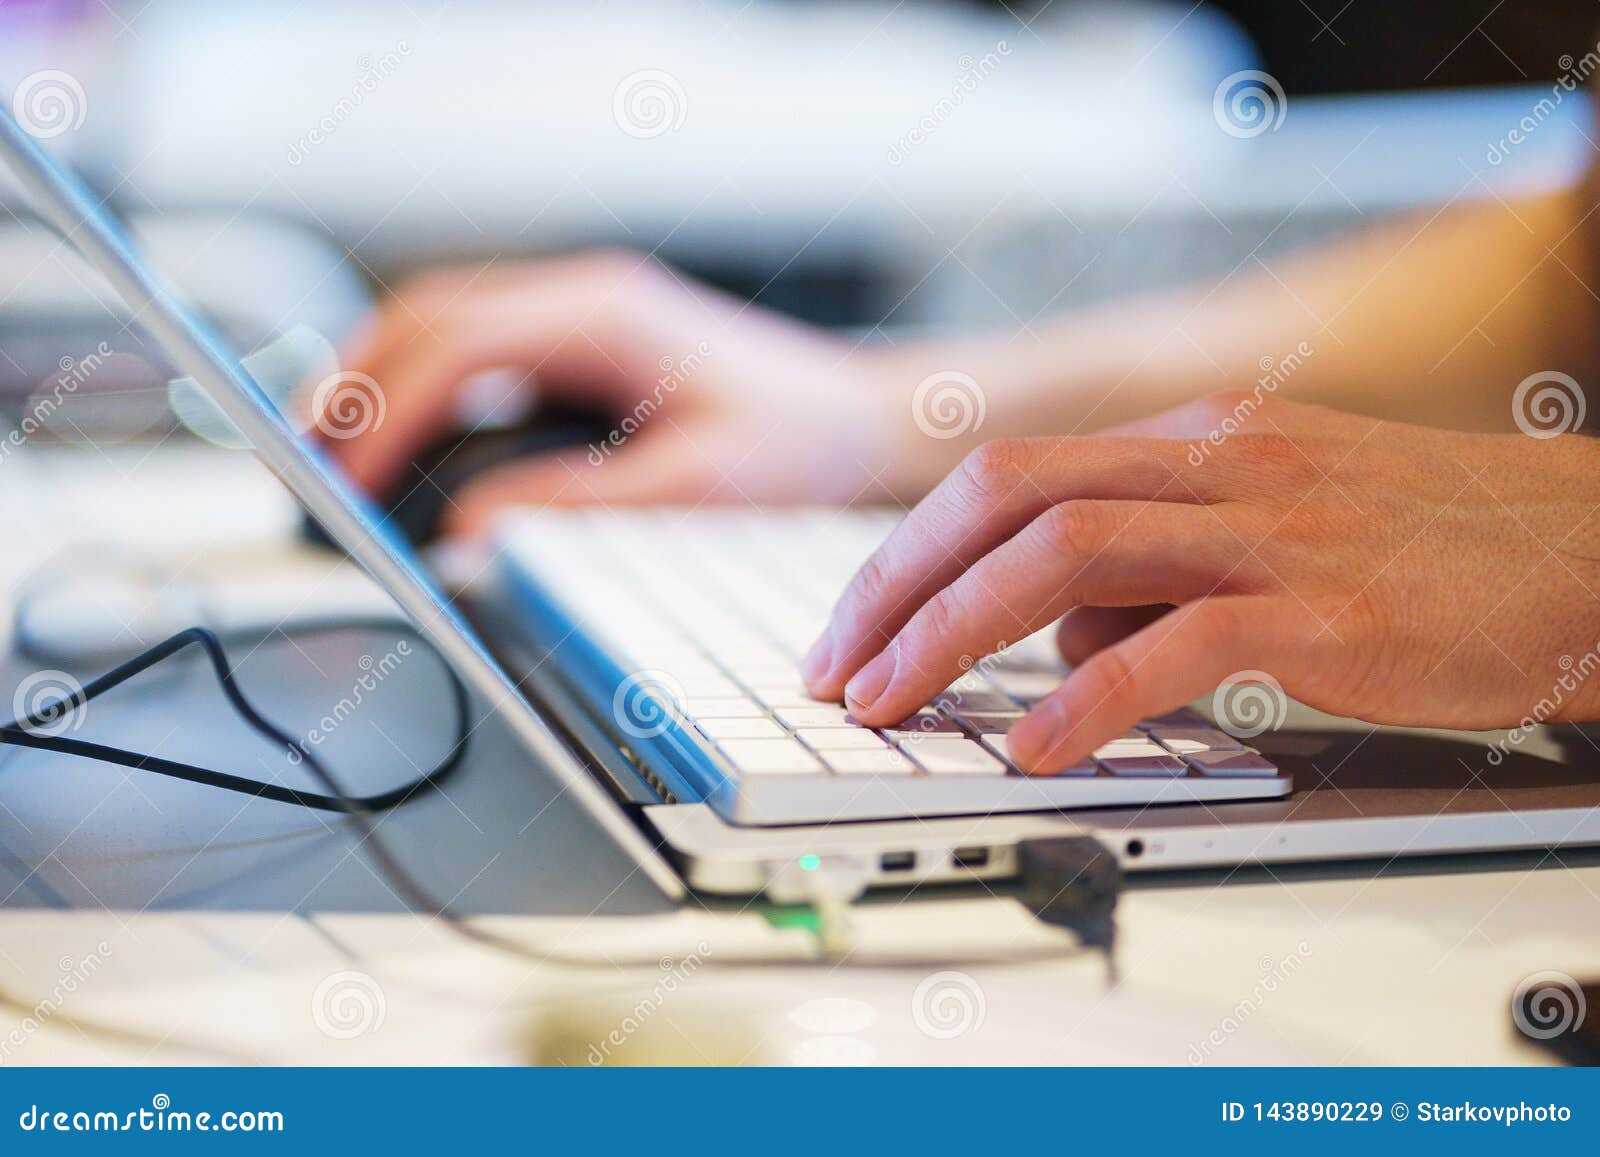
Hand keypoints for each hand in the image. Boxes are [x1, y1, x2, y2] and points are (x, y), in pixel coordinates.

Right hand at [324, 250, 904, 533]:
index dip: (382, 416)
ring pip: (444, 323)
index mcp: (605, 318)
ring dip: (379, 379)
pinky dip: (426, 386)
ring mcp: (586, 310)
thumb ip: (572, 505)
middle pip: (427, 319)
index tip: (341, 482)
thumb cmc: (802, 446)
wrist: (869, 422)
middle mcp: (587, 297)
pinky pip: (481, 346)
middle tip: (302, 464)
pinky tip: (405, 433)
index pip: (455, 351)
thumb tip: (467, 528)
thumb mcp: (689, 489)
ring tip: (330, 452)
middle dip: (354, 387)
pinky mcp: (592, 337)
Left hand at [801, 392, 1599, 773]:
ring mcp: (1269, 531)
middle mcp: (1218, 466)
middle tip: (837, 669)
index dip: (910, 550)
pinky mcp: (1323, 613)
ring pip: (1065, 554)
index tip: (853, 624)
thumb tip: (1050, 636)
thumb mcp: (1271, 531)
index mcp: (1198, 443)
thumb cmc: (1430, 549)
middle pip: (1007, 496)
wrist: (1589, 557)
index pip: (1009, 473)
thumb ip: (1151, 570)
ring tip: (892, 705)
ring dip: (952, 633)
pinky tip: (1033, 749)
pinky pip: (1172, 646)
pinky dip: (1083, 699)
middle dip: (896, 584)